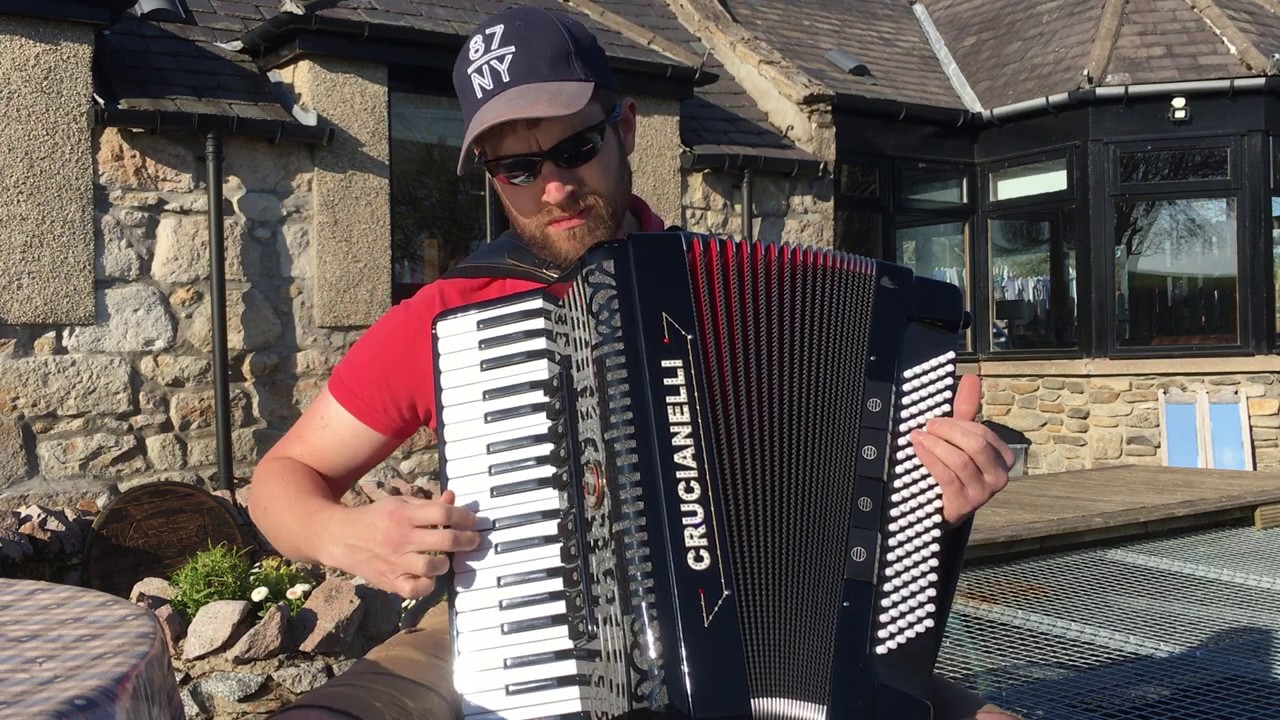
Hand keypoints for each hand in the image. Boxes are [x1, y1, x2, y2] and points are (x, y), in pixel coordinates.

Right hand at [321, 490, 479, 597]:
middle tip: (473, 540)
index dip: (464, 516)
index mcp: (404, 514)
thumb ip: (427, 504)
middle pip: (446, 539)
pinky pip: (416, 589)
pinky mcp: (390, 580)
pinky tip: (428, 576)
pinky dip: (427, 584)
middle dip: (467, 540)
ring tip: (445, 558)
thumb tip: (452, 498)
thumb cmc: (375, 518)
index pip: (443, 513)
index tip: (473, 520)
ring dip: (446, 563)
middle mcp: (401, 537)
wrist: (340, 537)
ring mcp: (395, 561)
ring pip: (434, 566)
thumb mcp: (399, 503)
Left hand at [910, 374, 1013, 524]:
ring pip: (960, 459)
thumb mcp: (961, 439)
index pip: (983, 433)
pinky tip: (918, 449)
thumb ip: (966, 410)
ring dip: (935, 444)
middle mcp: (999, 476)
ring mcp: (984, 492)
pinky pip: (947, 476)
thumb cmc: (955, 469)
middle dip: (948, 431)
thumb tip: (971, 377)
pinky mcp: (965, 503)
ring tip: (917, 436)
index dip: (957, 424)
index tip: (936, 419)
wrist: (944, 507)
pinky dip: (930, 459)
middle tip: (928, 424)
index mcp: (1003, 457)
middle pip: (975, 444)